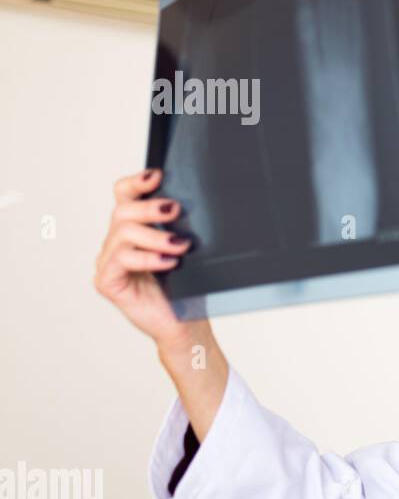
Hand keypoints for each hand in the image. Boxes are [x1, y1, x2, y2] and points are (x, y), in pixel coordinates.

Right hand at [93, 169, 203, 348]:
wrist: (187, 323)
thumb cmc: (188, 287)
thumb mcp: (187, 249)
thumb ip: (180, 226)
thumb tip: (191, 199)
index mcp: (134, 229)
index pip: (125, 196)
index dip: (136, 183)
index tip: (158, 176)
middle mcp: (116, 242)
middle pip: (122, 211)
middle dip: (151, 208)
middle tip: (175, 211)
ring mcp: (109, 262)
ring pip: (123, 233)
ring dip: (155, 236)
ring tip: (180, 246)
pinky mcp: (107, 281)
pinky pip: (121, 259)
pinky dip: (148, 258)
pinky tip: (169, 263)